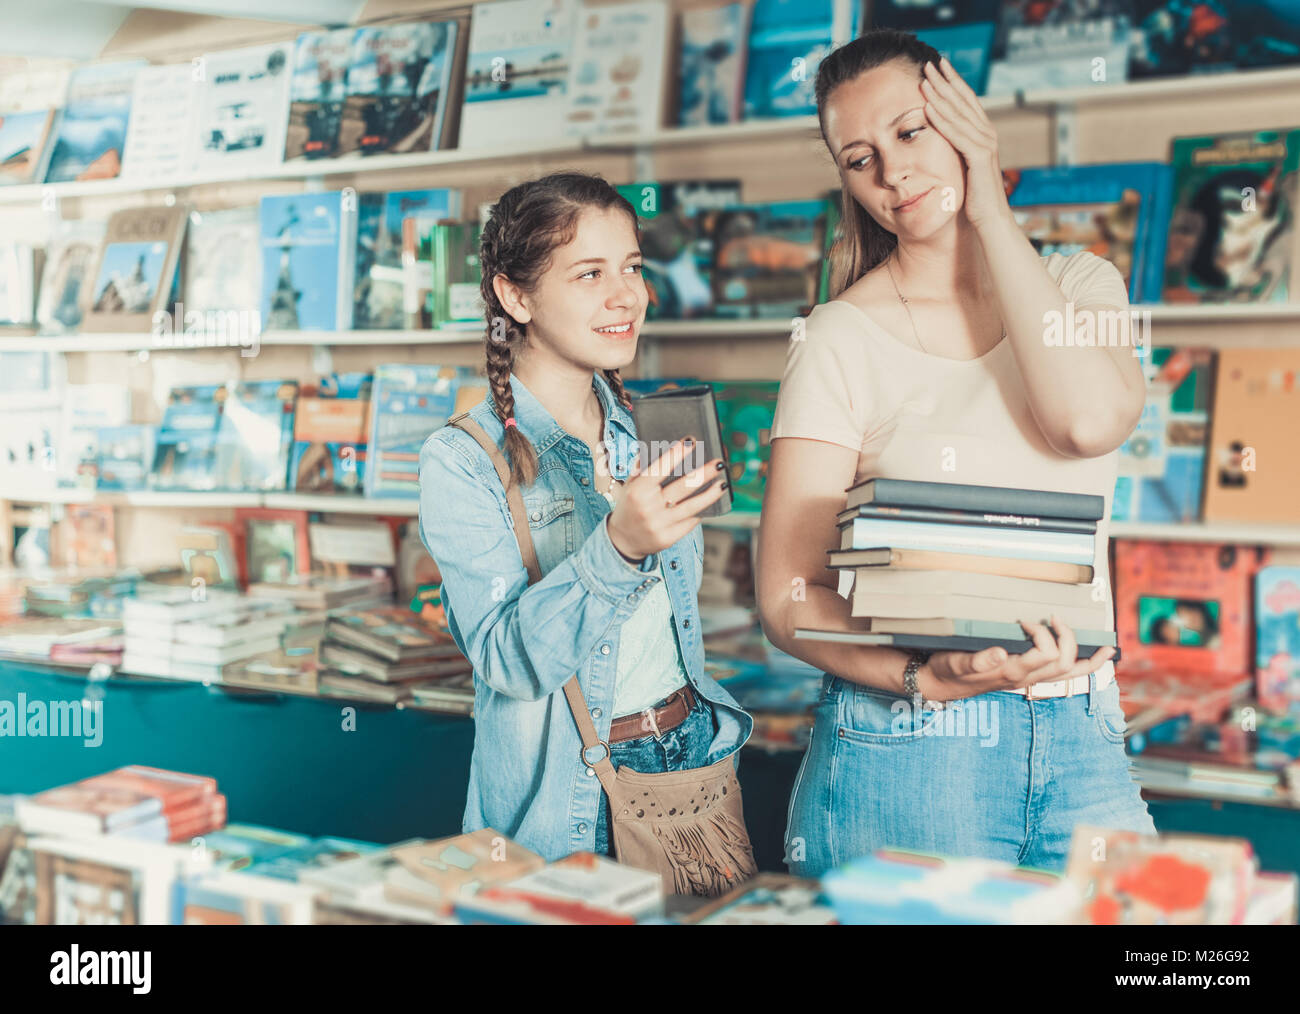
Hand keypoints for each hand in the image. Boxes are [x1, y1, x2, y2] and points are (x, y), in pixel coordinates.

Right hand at [606, 438, 727, 559]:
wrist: (622, 539)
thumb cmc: (630, 505)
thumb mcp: (630, 485)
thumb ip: (644, 468)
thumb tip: (665, 448)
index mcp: (637, 491)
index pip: (660, 468)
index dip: (676, 454)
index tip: (692, 441)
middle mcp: (648, 508)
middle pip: (682, 487)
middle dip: (704, 473)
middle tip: (719, 462)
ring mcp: (659, 525)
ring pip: (692, 506)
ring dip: (710, 494)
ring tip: (723, 483)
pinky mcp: (667, 538)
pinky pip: (689, 522)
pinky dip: (700, 511)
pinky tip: (710, 502)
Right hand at [917, 615, 1116, 701]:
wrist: (941, 685)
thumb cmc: (949, 670)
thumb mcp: (956, 662)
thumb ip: (977, 659)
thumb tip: (1000, 653)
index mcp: (1011, 672)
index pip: (1045, 654)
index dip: (1042, 633)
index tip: (1024, 619)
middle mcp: (1025, 679)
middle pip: (1064, 663)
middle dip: (1067, 638)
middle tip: (1055, 618)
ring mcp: (1029, 681)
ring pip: (1070, 675)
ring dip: (1090, 661)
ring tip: (1107, 648)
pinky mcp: (1028, 678)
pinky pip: (1063, 677)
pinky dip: (1083, 668)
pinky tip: (1092, 659)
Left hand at [919, 56, 1010, 230]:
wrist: (991, 223)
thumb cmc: (975, 201)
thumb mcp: (963, 169)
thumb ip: (957, 152)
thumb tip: (942, 142)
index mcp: (982, 136)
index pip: (966, 102)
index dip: (952, 83)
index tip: (937, 67)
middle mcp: (987, 135)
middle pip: (963, 101)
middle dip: (946, 81)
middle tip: (929, 62)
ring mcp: (985, 145)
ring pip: (959, 114)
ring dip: (941, 94)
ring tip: (925, 78)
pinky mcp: (979, 158)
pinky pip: (957, 134)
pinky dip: (943, 119)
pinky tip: (929, 107)